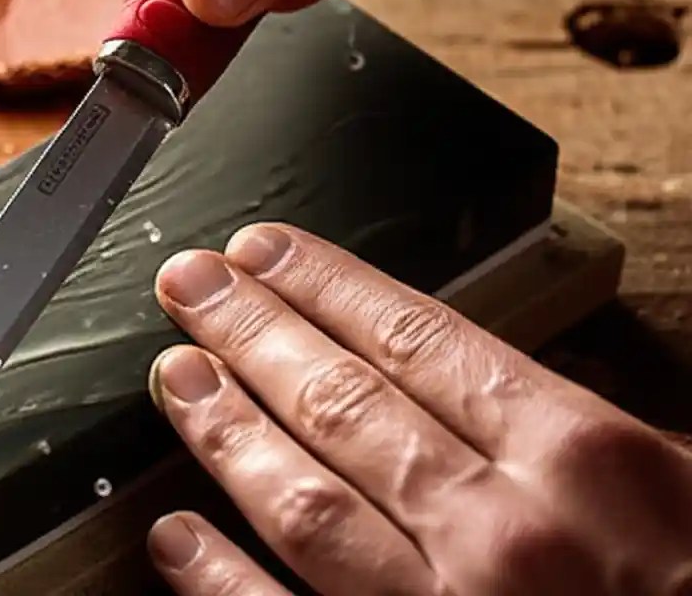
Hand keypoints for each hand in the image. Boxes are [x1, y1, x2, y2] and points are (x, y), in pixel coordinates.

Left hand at [146, 223, 691, 594]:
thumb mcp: (678, 489)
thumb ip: (573, 432)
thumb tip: (462, 375)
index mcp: (585, 459)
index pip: (418, 338)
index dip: (325, 286)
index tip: (264, 254)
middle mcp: (507, 532)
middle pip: (343, 402)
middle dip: (252, 331)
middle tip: (190, 284)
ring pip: (304, 502)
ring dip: (226, 432)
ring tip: (176, 377)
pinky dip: (220, 580)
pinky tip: (174, 537)